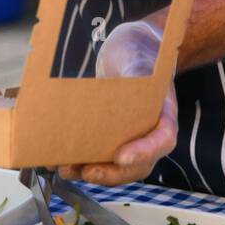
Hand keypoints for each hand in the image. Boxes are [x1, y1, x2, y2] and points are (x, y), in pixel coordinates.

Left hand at [58, 16, 176, 186]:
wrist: (131, 51)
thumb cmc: (139, 56)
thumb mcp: (140, 59)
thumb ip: (135, 72)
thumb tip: (123, 77)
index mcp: (164, 115)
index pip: (163, 139)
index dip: (144, 152)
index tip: (121, 157)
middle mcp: (148, 134)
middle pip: (138, 165)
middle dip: (111, 173)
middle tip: (88, 171)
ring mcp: (129, 139)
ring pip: (116, 168)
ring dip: (92, 173)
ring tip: (67, 169)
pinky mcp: (109, 140)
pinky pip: (99, 159)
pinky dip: (80, 164)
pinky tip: (60, 161)